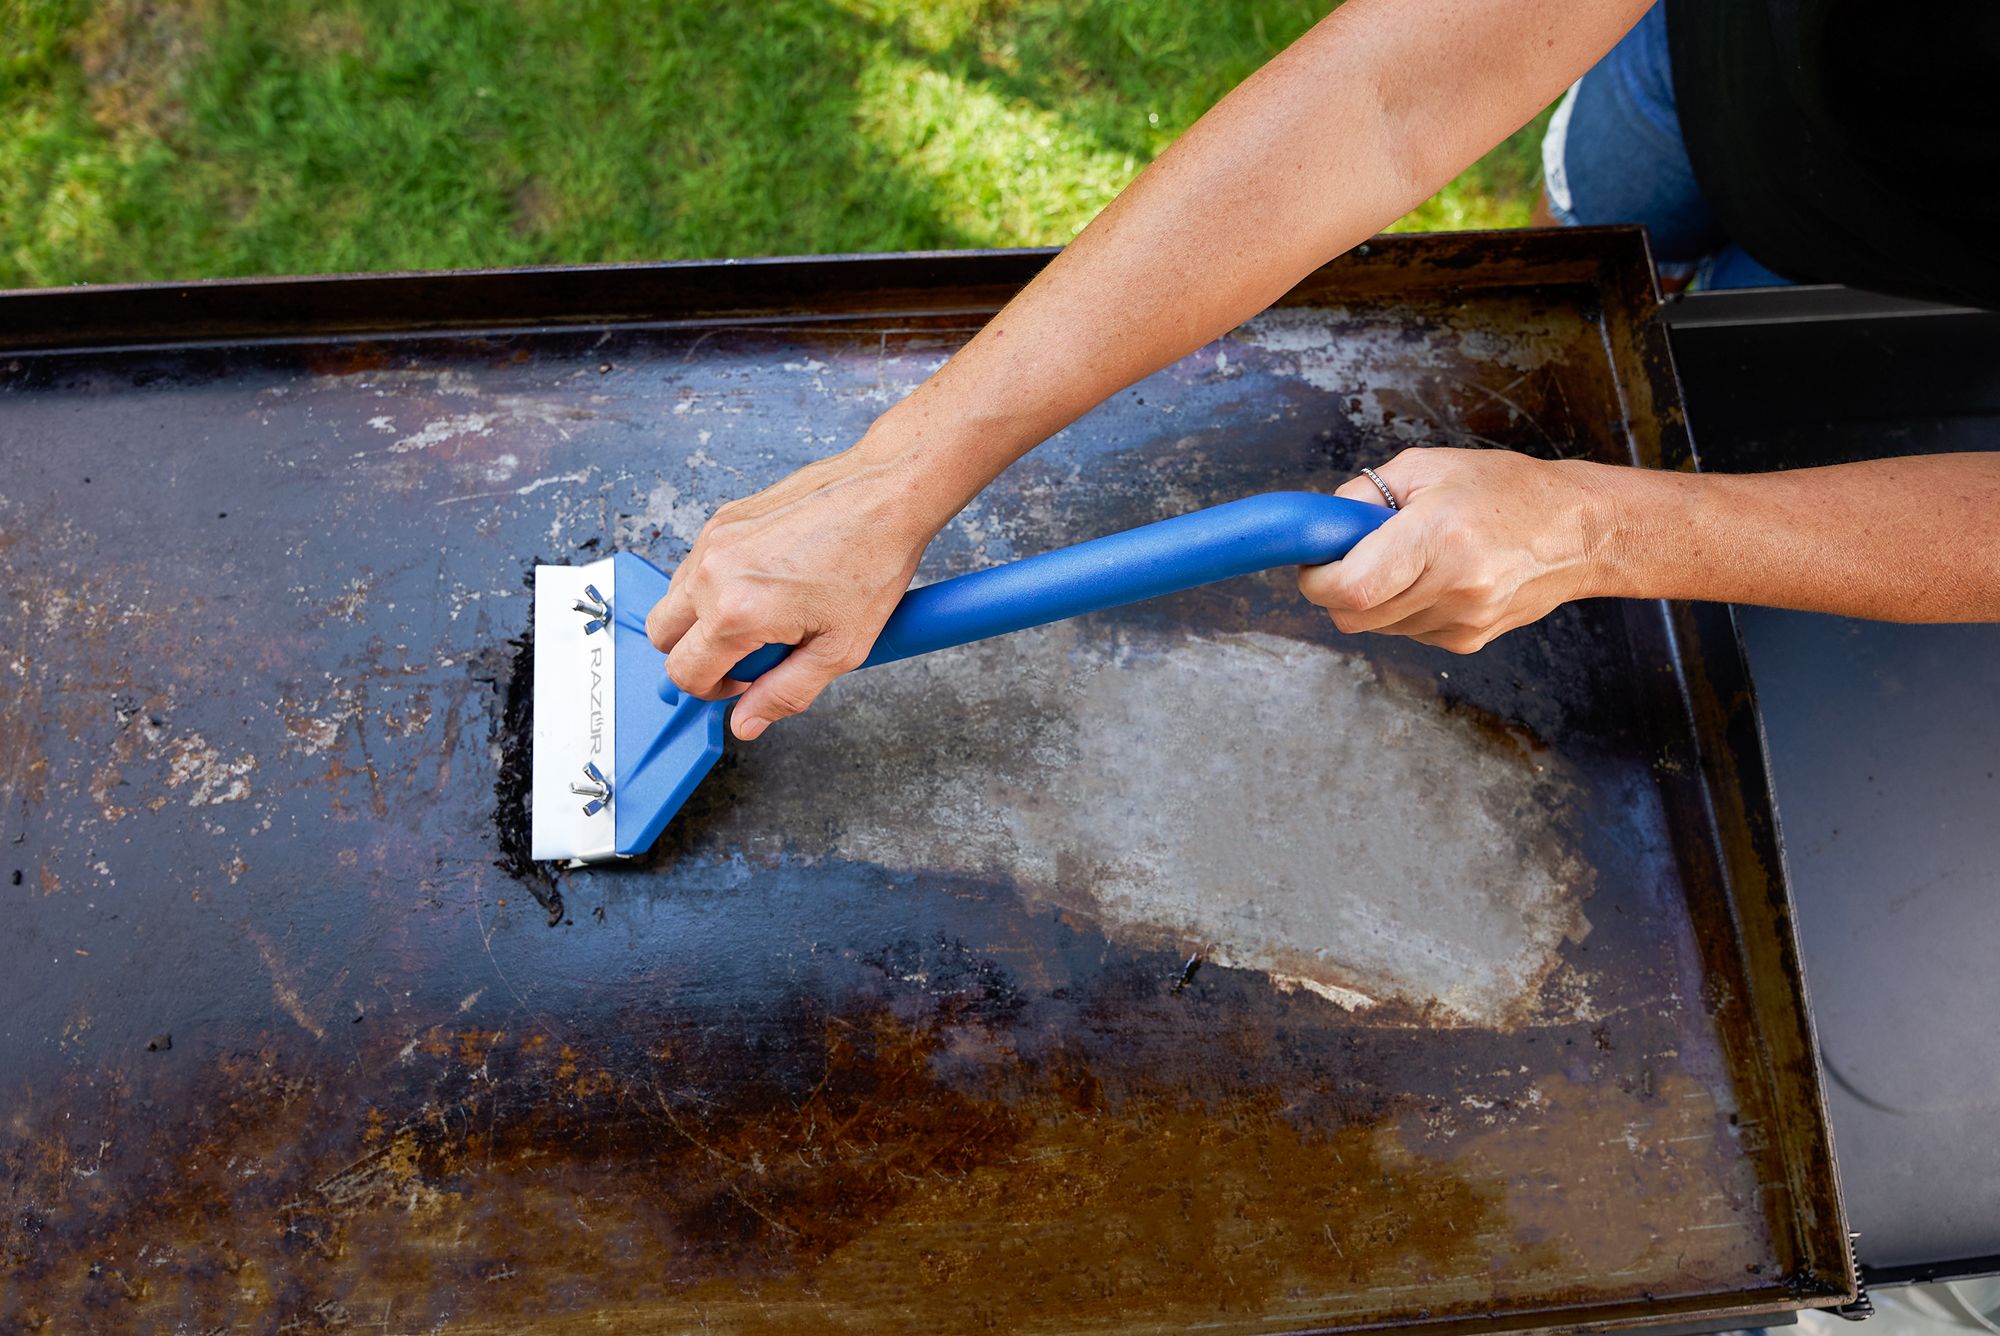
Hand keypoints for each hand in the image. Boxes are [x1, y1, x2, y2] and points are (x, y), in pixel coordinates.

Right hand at [645, 436, 960, 739]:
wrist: (886, 494)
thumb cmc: (872, 562)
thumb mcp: (838, 650)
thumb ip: (785, 693)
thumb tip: (747, 723)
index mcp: (736, 612)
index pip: (684, 673)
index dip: (713, 690)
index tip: (745, 682)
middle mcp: (712, 572)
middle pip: (661, 636)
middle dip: (695, 655)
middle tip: (746, 654)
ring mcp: (713, 539)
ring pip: (674, 598)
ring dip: (703, 618)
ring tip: (763, 615)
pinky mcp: (722, 517)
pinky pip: (696, 564)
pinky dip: (716, 583)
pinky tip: (766, 582)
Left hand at [1299, 447, 1609, 652]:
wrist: (1578, 532)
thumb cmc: (1507, 491)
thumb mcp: (1427, 467)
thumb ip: (1363, 494)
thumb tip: (1322, 524)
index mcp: (1437, 537)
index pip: (1350, 588)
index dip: (1318, 579)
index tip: (1317, 560)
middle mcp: (1452, 586)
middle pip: (1354, 617)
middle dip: (1339, 590)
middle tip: (1352, 557)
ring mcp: (1463, 620)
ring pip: (1378, 627)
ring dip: (1376, 598)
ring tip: (1410, 559)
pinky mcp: (1469, 640)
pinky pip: (1409, 632)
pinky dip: (1405, 609)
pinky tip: (1435, 578)